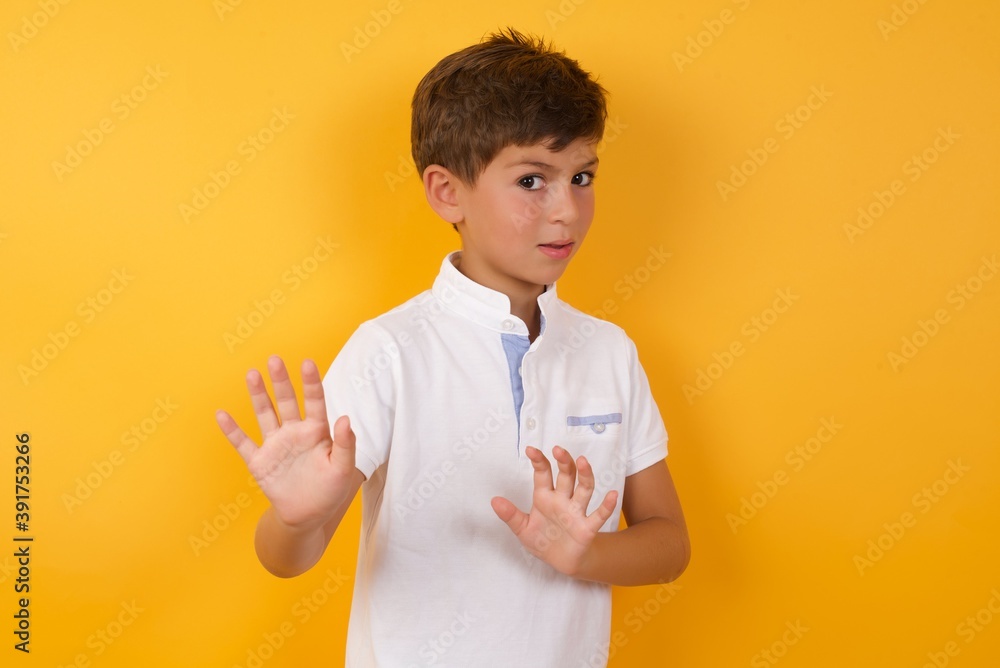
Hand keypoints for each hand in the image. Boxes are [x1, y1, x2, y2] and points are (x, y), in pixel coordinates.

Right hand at [215, 356, 358, 532]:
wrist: (308, 516)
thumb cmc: (330, 490)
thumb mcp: (344, 469)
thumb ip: (346, 444)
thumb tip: (345, 418)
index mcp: (317, 431)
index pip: (314, 401)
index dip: (311, 383)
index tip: (307, 363)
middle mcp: (295, 432)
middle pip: (287, 401)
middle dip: (280, 381)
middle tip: (274, 359)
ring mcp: (276, 445)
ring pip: (265, 414)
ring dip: (258, 395)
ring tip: (252, 374)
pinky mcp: (260, 461)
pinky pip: (243, 443)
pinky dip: (232, 430)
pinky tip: (222, 414)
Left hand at [491, 445, 617, 577]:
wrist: (561, 562)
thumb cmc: (543, 540)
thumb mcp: (522, 529)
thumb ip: (510, 515)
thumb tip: (494, 501)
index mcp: (545, 497)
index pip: (542, 474)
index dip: (538, 461)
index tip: (531, 450)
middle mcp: (562, 500)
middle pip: (566, 476)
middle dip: (563, 462)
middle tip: (558, 450)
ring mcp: (576, 512)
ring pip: (583, 489)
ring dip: (585, 475)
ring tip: (583, 461)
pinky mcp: (587, 528)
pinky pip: (598, 515)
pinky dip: (606, 505)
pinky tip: (611, 494)